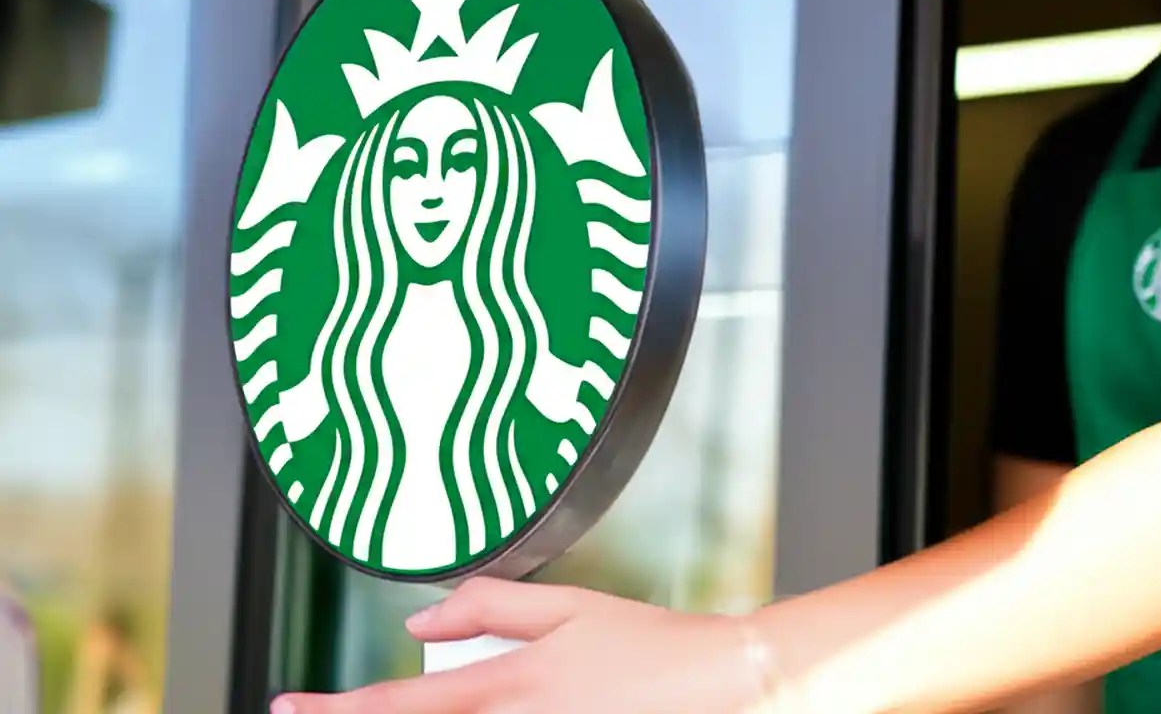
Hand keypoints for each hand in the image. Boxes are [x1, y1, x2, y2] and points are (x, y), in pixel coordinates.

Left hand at [272, 578, 772, 713]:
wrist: (722, 686)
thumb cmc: (652, 646)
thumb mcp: (567, 607)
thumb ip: (488, 606)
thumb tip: (423, 615)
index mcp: (510, 685)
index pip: (401, 705)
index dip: (334, 708)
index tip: (290, 704)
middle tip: (319, 709)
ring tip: (392, 705)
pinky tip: (469, 712)